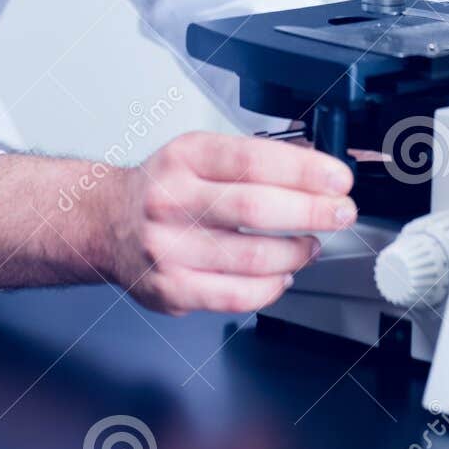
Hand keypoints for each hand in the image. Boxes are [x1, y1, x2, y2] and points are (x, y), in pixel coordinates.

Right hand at [100, 130, 355, 316]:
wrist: (107, 222)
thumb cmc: (163, 187)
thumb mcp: (198, 153)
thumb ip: (251, 159)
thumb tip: (314, 168)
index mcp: (184, 158)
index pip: (253, 159)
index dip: (304, 170)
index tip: (338, 178)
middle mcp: (172, 201)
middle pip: (256, 209)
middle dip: (312, 212)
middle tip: (341, 212)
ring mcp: (169, 248)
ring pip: (252, 257)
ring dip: (296, 252)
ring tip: (311, 245)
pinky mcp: (172, 289)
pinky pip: (236, 295)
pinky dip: (271, 287)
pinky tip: (282, 274)